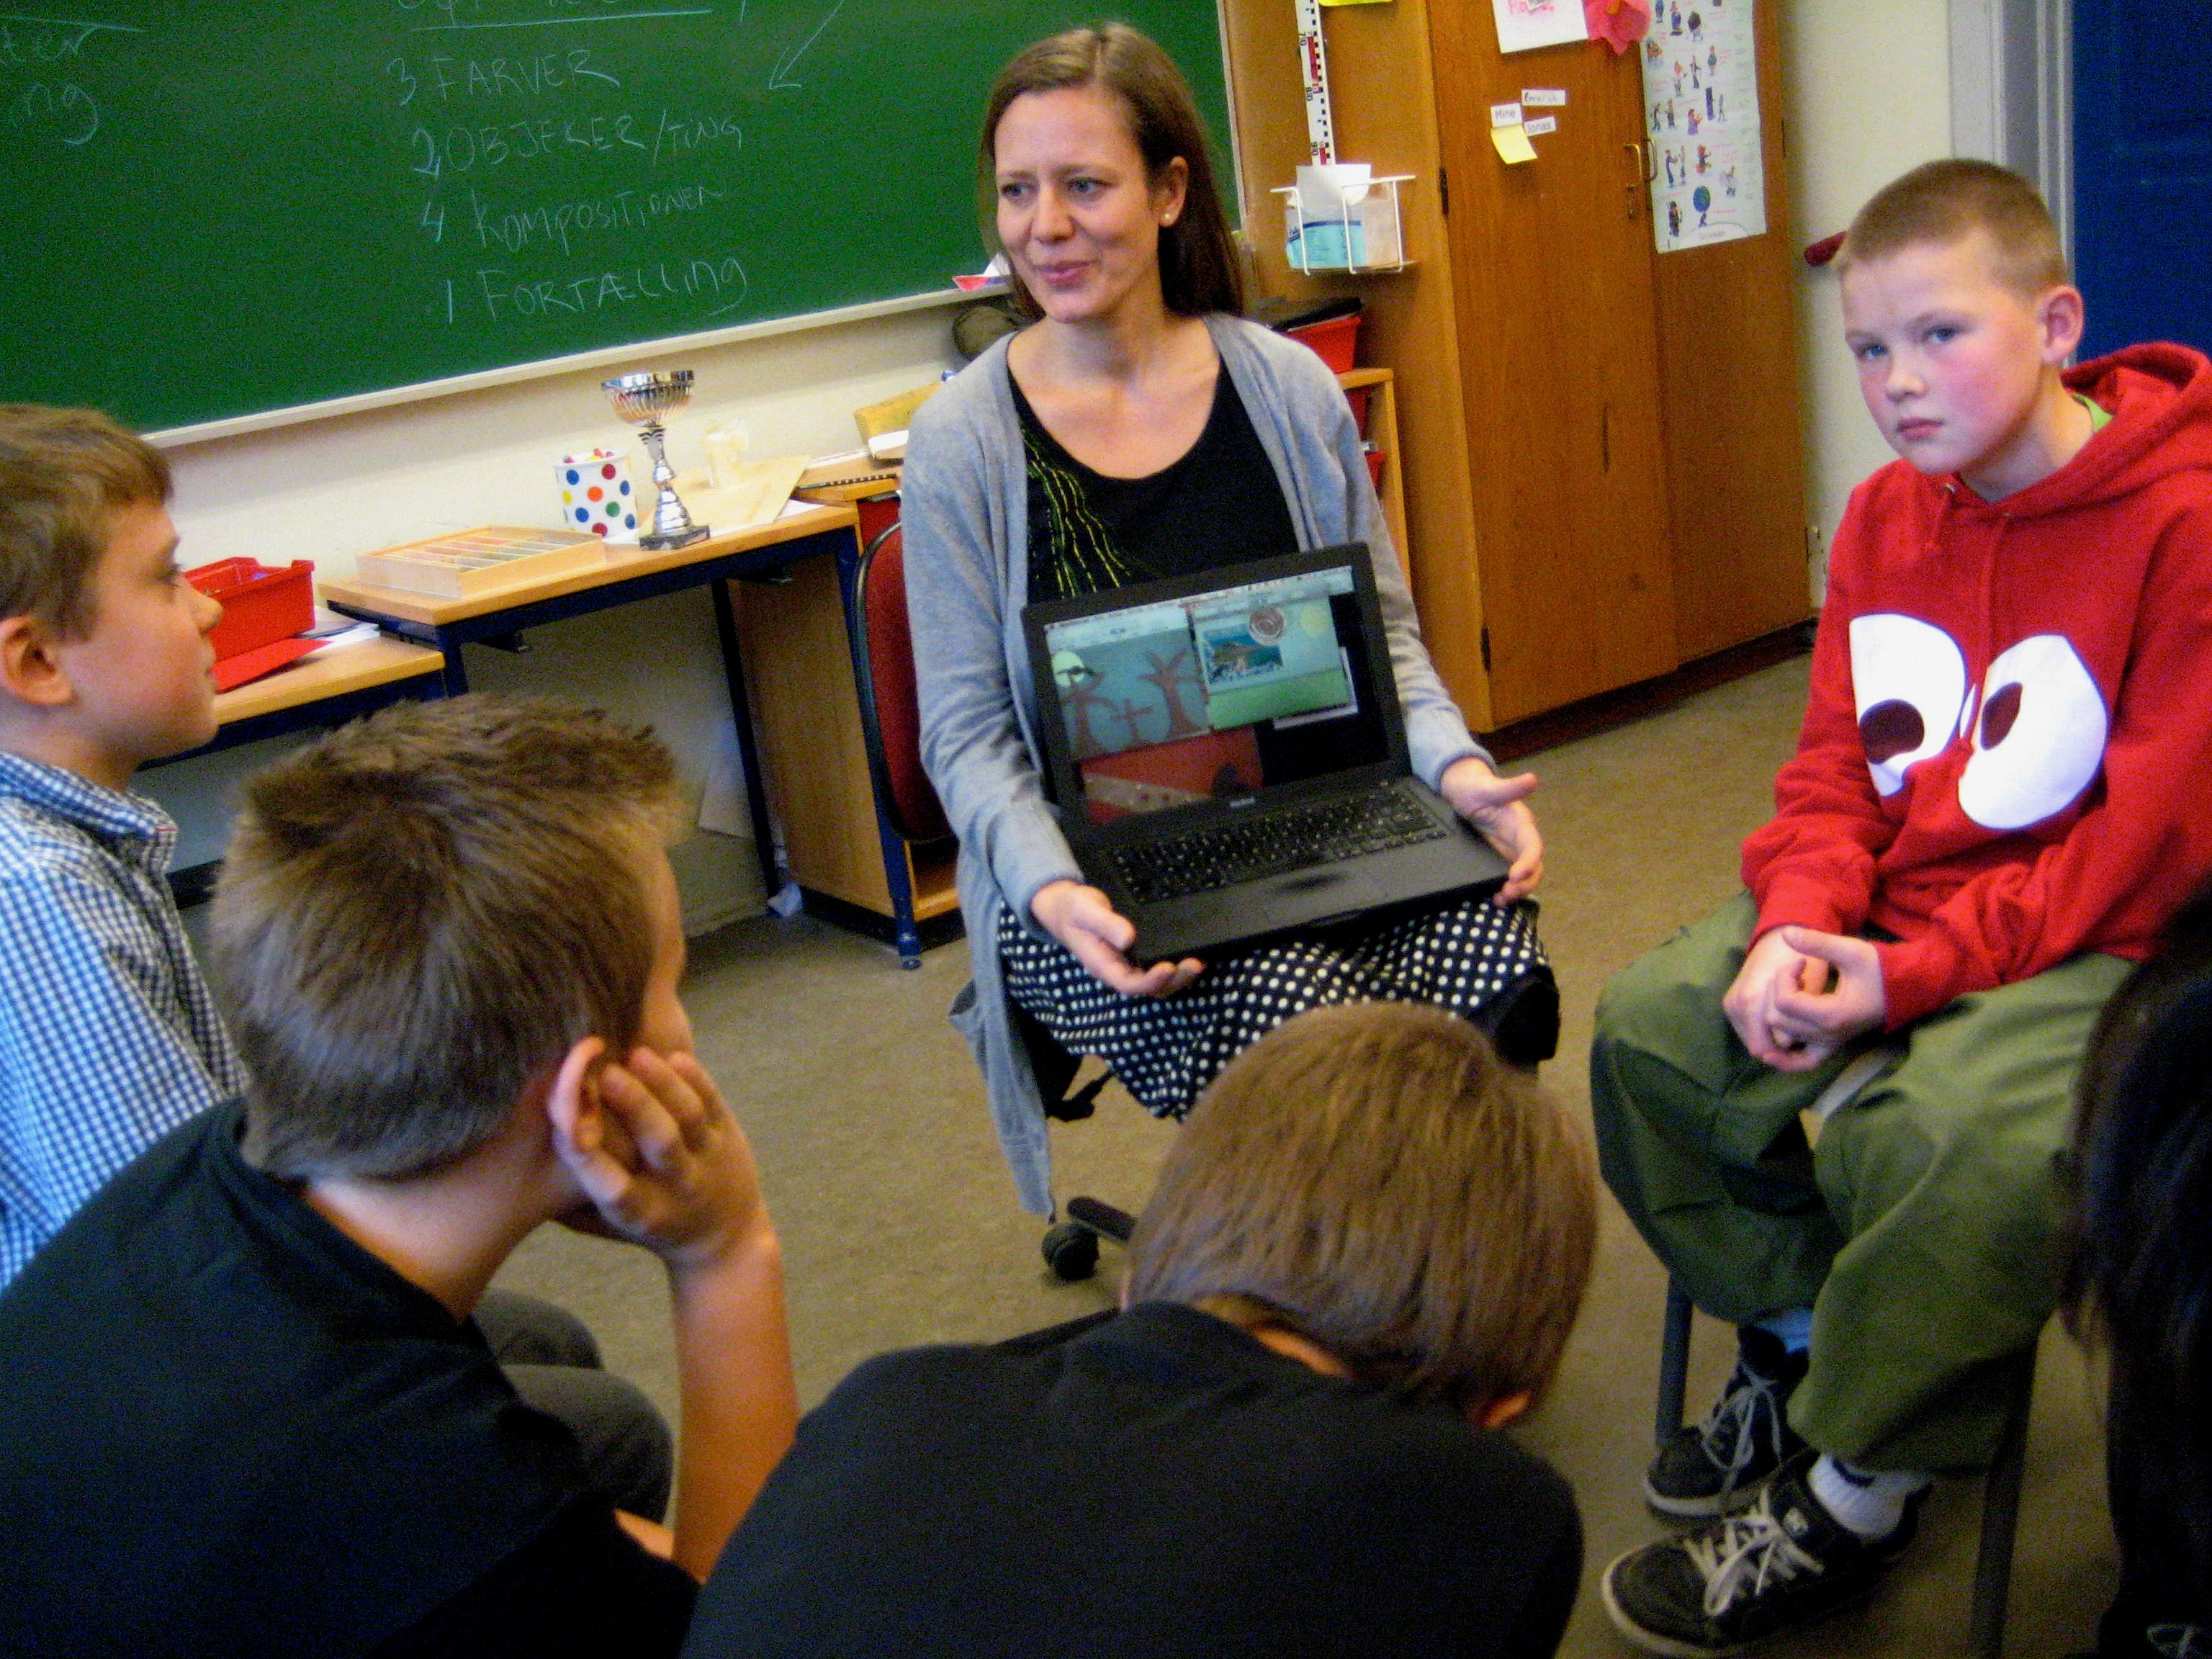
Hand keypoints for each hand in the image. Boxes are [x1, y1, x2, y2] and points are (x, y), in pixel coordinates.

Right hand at [546, 1039, 769, 1274]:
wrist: (722, 1242)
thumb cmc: (646, 1223)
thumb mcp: (606, 1224)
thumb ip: (569, 1198)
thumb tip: (519, 1159)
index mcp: (638, 1211)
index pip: (610, 1184)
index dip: (586, 1154)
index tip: (564, 1120)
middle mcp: (676, 1185)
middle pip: (659, 1141)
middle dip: (634, 1104)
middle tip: (604, 1072)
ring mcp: (707, 1158)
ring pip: (688, 1116)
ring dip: (662, 1083)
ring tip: (635, 1055)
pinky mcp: (729, 1136)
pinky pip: (714, 1103)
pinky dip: (696, 1079)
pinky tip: (674, 1056)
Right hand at [1029, 879, 1202, 996]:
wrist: (1066, 906)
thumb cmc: (1074, 909)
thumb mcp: (1085, 911)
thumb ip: (1106, 924)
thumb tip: (1129, 938)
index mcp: (1102, 965)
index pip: (1129, 983)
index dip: (1150, 980)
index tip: (1168, 967)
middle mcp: (1118, 969)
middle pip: (1149, 988)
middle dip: (1173, 980)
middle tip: (1194, 964)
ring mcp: (1128, 964)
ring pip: (1156, 982)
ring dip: (1178, 977)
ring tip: (1197, 963)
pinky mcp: (1136, 955)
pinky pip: (1156, 967)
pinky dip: (1175, 967)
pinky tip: (1190, 956)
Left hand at [1438, 757, 1543, 902]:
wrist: (1463, 793)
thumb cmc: (1477, 788)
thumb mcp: (1489, 787)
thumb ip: (1510, 787)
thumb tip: (1532, 779)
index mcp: (1521, 824)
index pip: (1532, 846)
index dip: (1528, 862)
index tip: (1515, 875)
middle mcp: (1519, 841)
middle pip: (1533, 868)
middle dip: (1525, 884)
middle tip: (1507, 893)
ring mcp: (1509, 852)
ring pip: (1522, 878)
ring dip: (1516, 891)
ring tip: (1499, 901)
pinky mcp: (1497, 859)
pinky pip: (1507, 879)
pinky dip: (1504, 891)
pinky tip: (1493, 899)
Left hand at [1722, 926, 1882, 1071]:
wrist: (1905, 989)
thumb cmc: (1879, 969)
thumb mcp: (1850, 950)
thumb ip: (1817, 943)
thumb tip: (1785, 932)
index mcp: (1832, 1014)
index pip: (1784, 1001)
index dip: (1783, 977)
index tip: (1800, 962)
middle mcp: (1827, 1036)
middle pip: (1777, 1018)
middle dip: (1779, 990)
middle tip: (1797, 974)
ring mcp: (1828, 1044)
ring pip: (1781, 1036)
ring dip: (1780, 1011)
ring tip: (1798, 992)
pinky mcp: (1830, 1047)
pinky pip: (1801, 1063)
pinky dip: (1784, 1059)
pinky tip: (1768, 1053)